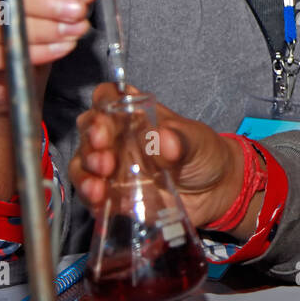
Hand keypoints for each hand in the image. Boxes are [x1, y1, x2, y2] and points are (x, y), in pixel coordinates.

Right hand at [70, 83, 244, 227]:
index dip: (101, 105)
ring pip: (83, 164)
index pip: (108, 98)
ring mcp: (113, 167)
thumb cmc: (204, 153)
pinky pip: (92, 196)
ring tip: (98, 187)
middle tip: (104, 160)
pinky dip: (90, 199)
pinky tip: (98, 202)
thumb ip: (182, 140)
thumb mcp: (198, 141)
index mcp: (136, 115)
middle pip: (88, 131)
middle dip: (89, 144)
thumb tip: (163, 139)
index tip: (105, 122)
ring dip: (85, 174)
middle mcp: (118, 138)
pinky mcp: (114, 195)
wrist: (216, 191)